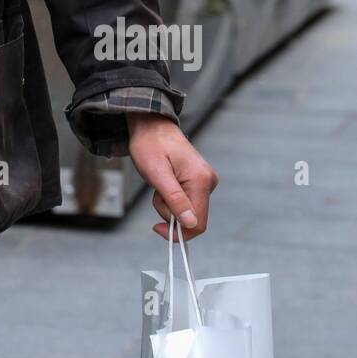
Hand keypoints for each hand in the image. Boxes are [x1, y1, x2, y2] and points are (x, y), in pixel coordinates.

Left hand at [126, 114, 217, 240]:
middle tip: (156, 192)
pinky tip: (165, 181)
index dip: (178, 233)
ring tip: (159, 182)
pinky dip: (170, 197)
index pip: (198, 223)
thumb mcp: (157, 174)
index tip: (158, 228)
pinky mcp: (198, 181)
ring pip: (186, 210)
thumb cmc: (150, 144)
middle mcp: (208, 181)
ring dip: (167, 203)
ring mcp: (204, 181)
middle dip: (169, 211)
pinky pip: (184, 200)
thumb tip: (190, 224)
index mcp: (201, 180)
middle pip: (191, 217)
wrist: (150, 125)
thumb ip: (175, 200)